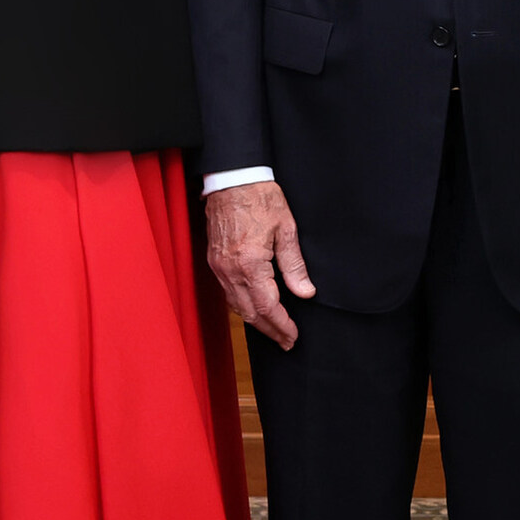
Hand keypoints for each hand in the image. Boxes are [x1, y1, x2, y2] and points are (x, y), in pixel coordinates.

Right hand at [202, 180, 319, 349]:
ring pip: (237, 306)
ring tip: (274, 329)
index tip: (293, 337)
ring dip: (255, 321)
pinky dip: (242, 306)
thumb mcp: (286, 229)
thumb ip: (294, 266)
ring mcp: (219, 267)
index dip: (282, 325)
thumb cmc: (260, 198)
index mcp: (250, 264)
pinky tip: (254, 307)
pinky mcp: (214, 262)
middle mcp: (230, 270)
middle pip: (250, 313)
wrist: (231, 178)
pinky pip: (227, 293)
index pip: (268, 307)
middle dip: (270, 330)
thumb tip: (305, 293)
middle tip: (286, 341)